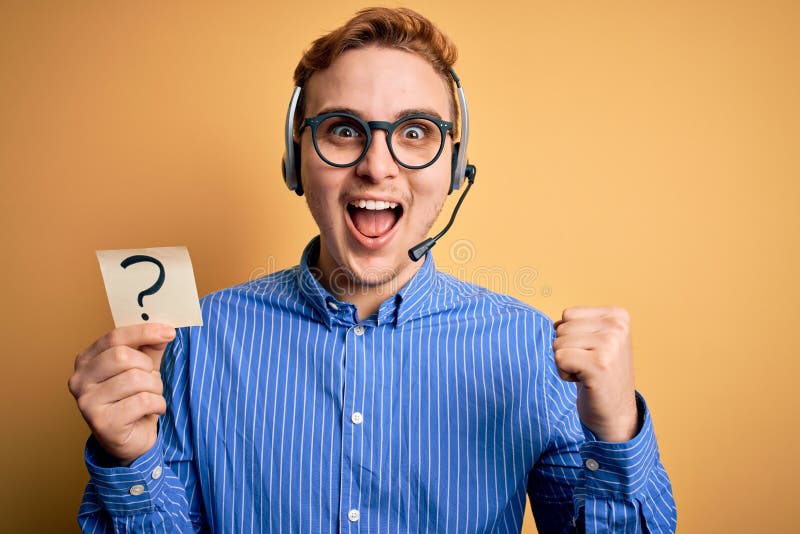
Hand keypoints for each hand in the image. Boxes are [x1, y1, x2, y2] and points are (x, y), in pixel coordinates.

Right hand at [68, 323, 174, 465]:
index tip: (169, 331)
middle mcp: (79, 380)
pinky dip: (157, 404)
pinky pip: (142, 401)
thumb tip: (165, 330)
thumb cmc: (134, 398)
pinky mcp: (102, 423)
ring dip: (155, 387)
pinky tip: (153, 410)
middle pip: (122, 357)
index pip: (114, 337)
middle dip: (147, 367)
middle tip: (153, 378)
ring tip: (152, 396)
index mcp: (86, 360)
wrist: (131, 439)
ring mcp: (87, 403)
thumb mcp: (143, 368)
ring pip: (135, 379)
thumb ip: (150, 347)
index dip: (144, 332)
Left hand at [552, 306, 637, 441]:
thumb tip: (552, 324)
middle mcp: (617, 326)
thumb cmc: (599, 375)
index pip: (568, 314)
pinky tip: (583, 381)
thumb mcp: (596, 340)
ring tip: (586, 373)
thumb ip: (578, 324)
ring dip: (565, 363)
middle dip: (566, 350)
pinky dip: (564, 373)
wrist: (616, 413)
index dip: (570, 336)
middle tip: (588, 366)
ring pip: (558, 343)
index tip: (590, 353)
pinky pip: (559, 358)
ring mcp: (610, 344)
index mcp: (618, 316)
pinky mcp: (599, 364)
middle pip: (561, 328)